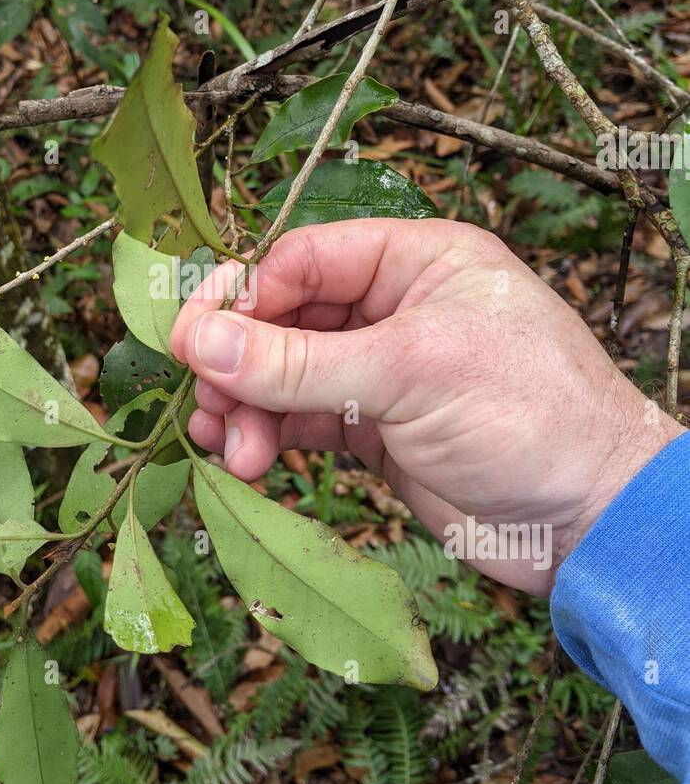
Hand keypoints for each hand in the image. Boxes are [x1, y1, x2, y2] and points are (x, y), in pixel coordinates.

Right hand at [169, 218, 682, 594]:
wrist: (592, 522)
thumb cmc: (530, 417)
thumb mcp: (410, 373)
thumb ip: (298, 362)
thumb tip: (199, 342)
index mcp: (417, 261)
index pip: (302, 261)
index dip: (242, 297)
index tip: (191, 341)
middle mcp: (397, 308)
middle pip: (285, 318)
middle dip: (240, 361)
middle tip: (205, 400)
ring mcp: (385, 373)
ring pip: (285, 375)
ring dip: (247, 407)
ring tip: (230, 449)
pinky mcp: (377, 432)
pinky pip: (302, 421)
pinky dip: (269, 437)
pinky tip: (247, 460)